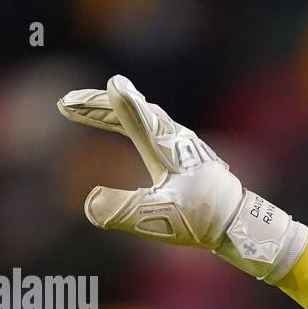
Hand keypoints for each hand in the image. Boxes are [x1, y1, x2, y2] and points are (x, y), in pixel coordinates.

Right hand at [58, 75, 307, 279]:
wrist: (241, 224)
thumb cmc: (203, 220)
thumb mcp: (160, 217)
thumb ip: (123, 210)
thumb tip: (89, 203)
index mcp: (169, 150)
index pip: (139, 119)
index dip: (117, 104)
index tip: (109, 84)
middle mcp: (177, 140)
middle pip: (134, 112)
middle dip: (99, 107)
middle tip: (66, 103)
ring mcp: (183, 144)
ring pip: (144, 117)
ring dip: (112, 111)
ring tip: (84, 110)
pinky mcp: (186, 153)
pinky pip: (152, 127)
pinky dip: (131, 120)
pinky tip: (126, 128)